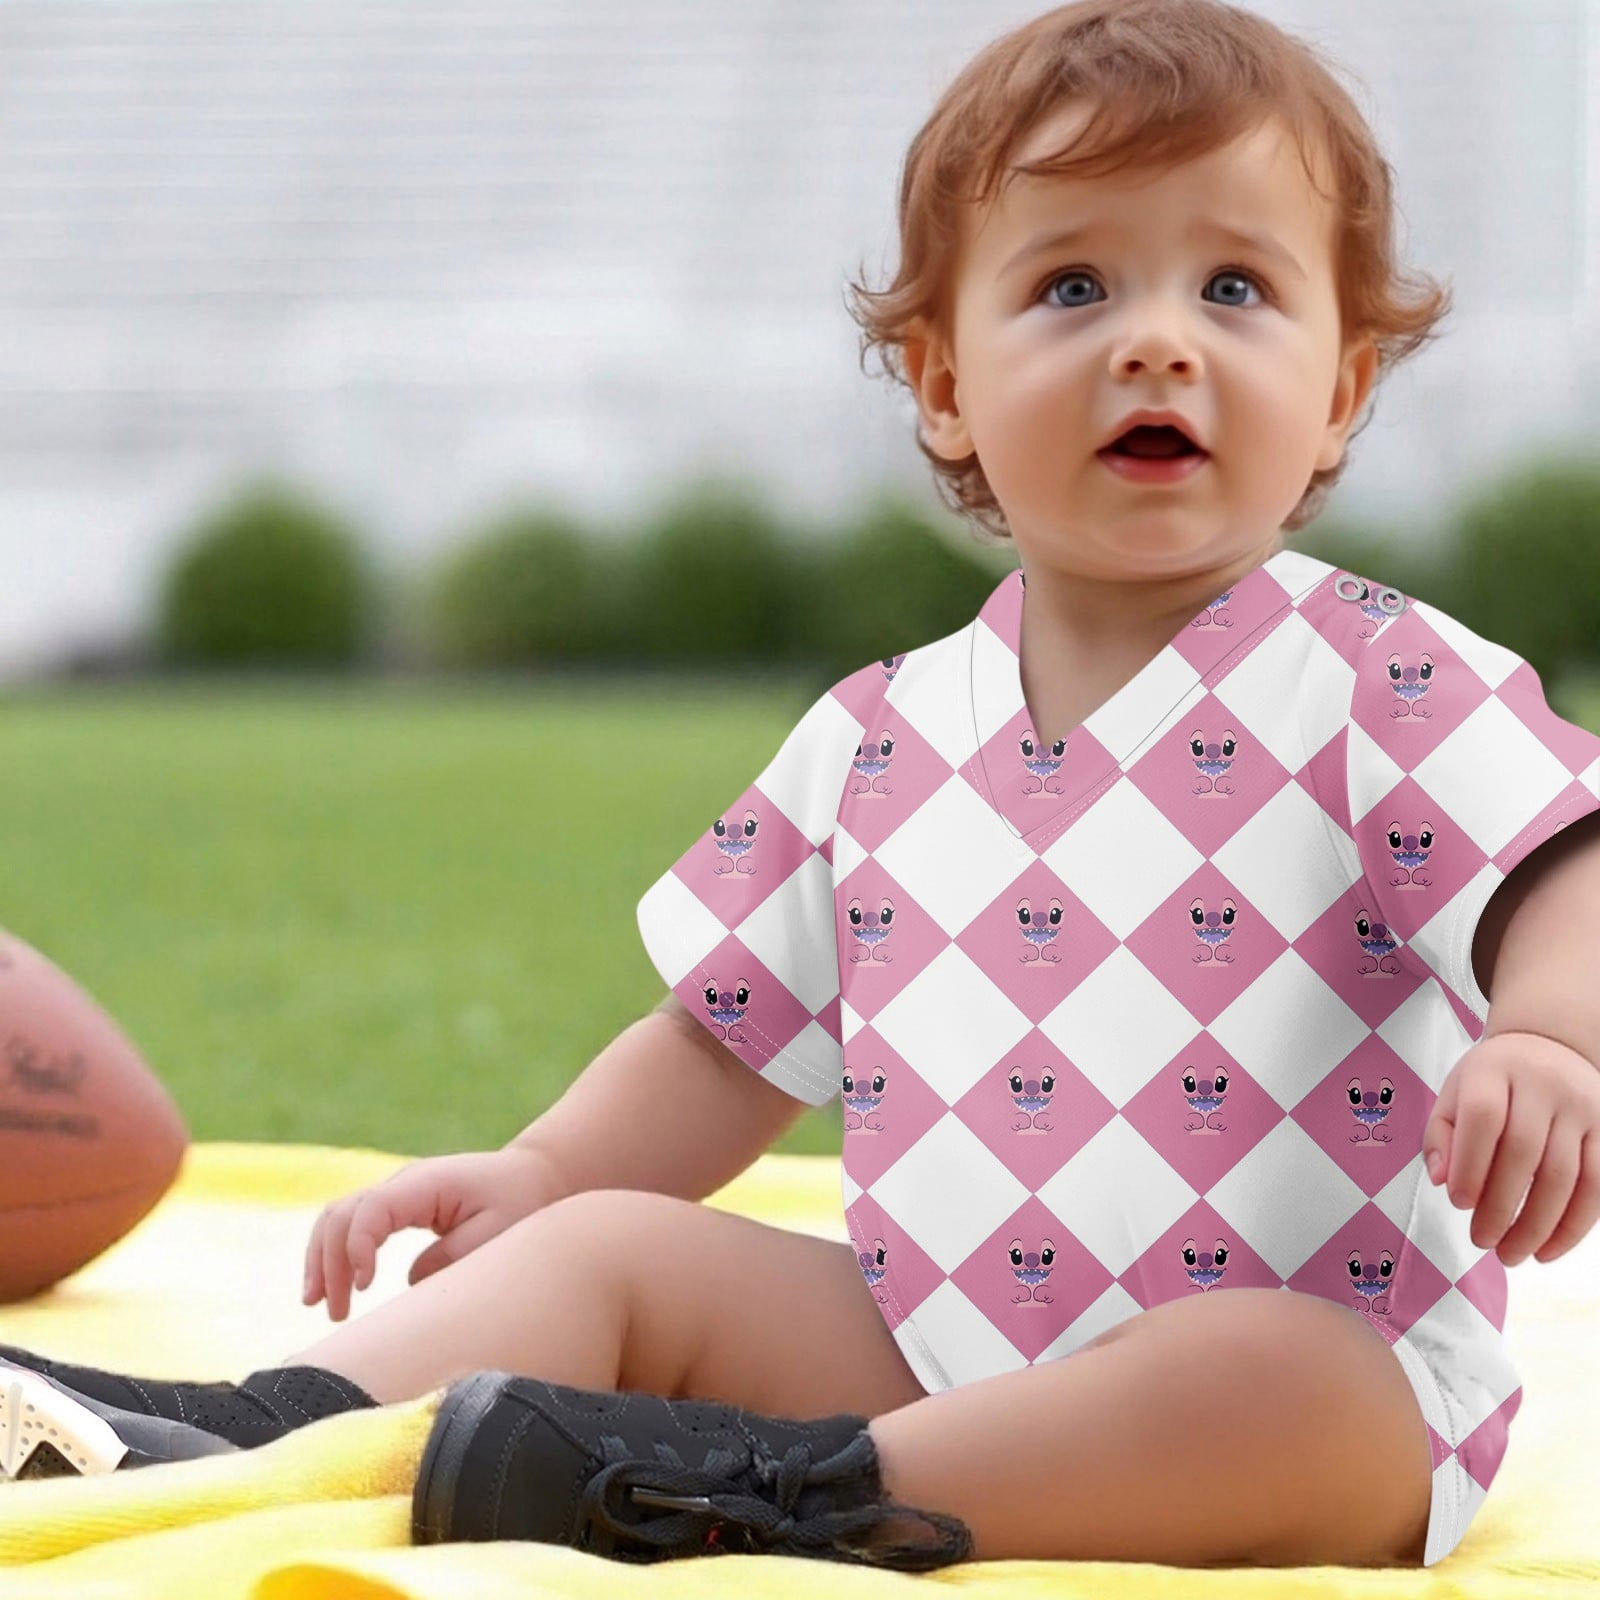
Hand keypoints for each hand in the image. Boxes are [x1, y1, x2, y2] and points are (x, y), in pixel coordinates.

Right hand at [302, 1146, 566, 1320]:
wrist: (531, 1176)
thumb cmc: (518, 1203)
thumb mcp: (494, 1235)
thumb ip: (449, 1258)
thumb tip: (409, 1283)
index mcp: (425, 1183)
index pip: (372, 1208)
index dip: (358, 1247)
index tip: (364, 1287)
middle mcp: (402, 1183)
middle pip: (342, 1213)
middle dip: (330, 1263)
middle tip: (336, 1313)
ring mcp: (397, 1193)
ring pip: (338, 1216)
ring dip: (322, 1259)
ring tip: (317, 1304)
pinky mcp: (398, 1207)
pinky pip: (353, 1224)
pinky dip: (336, 1253)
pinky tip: (332, 1286)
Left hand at [1422, 1031, 1599, 1265]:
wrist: (1550, 1048)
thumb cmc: (1492, 1082)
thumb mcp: (1454, 1094)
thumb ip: (1440, 1136)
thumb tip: (1441, 1180)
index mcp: (1495, 1071)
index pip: (1484, 1117)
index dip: (1471, 1164)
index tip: (1458, 1204)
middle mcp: (1543, 1086)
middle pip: (1526, 1152)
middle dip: (1502, 1206)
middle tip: (1482, 1242)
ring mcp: (1583, 1108)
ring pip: (1567, 1175)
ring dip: (1539, 1225)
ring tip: (1511, 1255)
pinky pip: (1597, 1185)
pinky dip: (1575, 1225)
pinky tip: (1548, 1250)